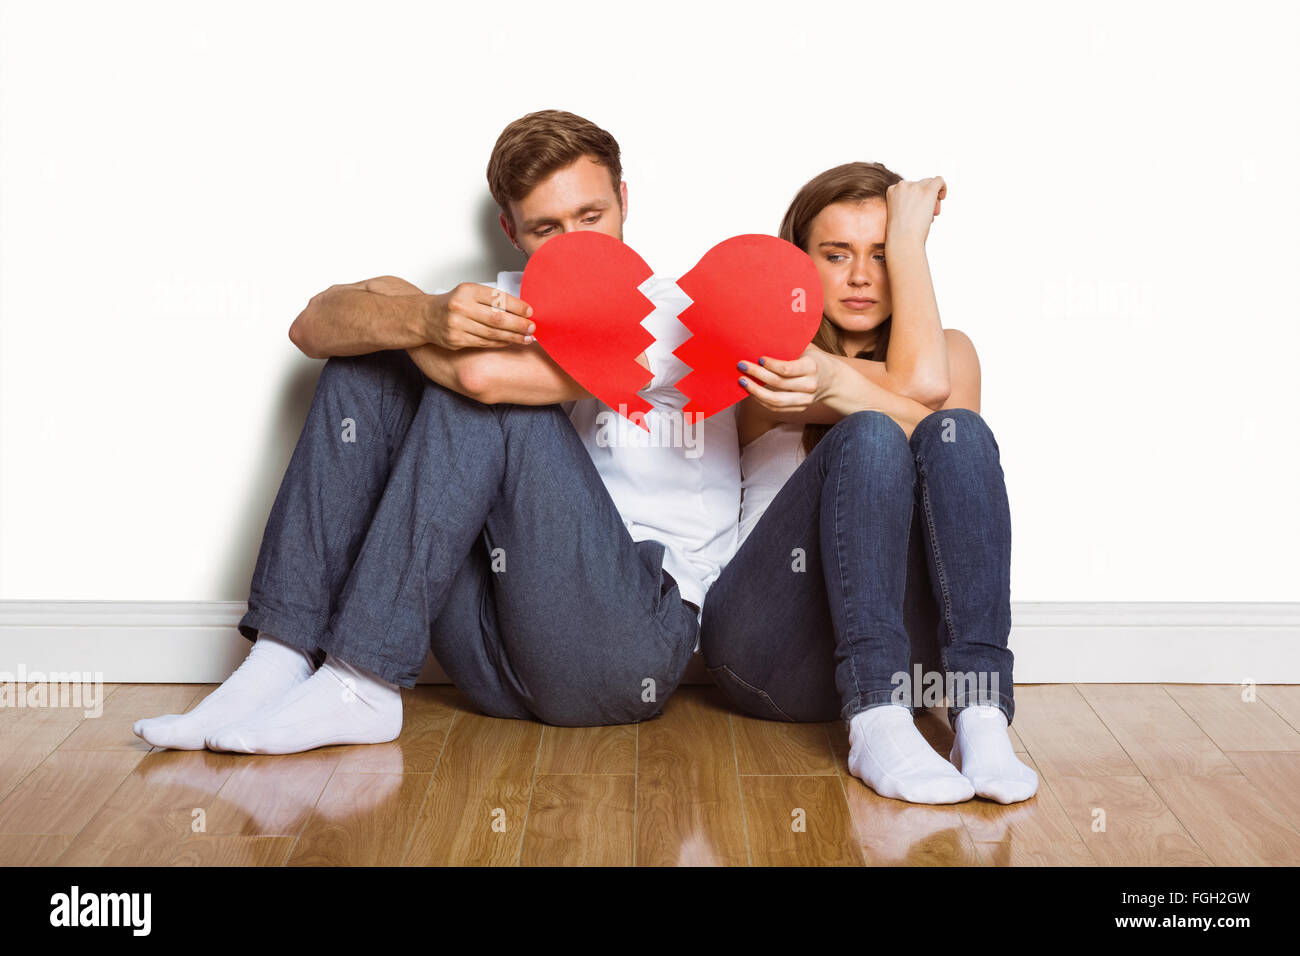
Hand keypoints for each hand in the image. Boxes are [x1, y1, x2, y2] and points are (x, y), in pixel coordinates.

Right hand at [421, 282, 536, 349]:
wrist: (425, 317)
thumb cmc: (452, 303)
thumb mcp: (469, 292)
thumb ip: (491, 298)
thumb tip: (520, 309)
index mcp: (467, 291)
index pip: (497, 298)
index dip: (517, 307)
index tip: (530, 312)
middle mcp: (461, 307)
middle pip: (497, 318)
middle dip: (518, 325)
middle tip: (532, 328)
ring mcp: (457, 325)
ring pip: (492, 333)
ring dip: (513, 337)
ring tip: (526, 338)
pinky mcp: (456, 340)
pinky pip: (484, 342)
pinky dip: (500, 342)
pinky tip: (510, 341)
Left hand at [736, 344, 837, 414]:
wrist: (833, 380)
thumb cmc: (814, 359)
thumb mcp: (808, 348)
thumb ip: (791, 343)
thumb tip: (766, 333)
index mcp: (811, 367)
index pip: (787, 369)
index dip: (771, 365)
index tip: (758, 358)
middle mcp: (810, 385)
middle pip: (778, 383)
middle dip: (757, 374)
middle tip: (742, 366)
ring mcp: (805, 399)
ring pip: (775, 400)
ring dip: (755, 391)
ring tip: (742, 381)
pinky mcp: (799, 408)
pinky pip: (776, 408)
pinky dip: (761, 400)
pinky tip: (751, 391)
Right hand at [884, 176, 945, 246]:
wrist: (903, 239)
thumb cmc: (900, 233)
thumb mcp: (899, 214)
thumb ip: (907, 203)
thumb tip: (923, 199)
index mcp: (892, 190)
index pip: (908, 187)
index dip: (916, 198)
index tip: (917, 211)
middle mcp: (902, 185)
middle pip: (920, 184)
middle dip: (926, 198)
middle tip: (929, 214)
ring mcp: (915, 187)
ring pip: (930, 183)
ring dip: (933, 197)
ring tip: (933, 213)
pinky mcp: (928, 190)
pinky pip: (939, 181)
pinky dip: (943, 187)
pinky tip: (942, 197)